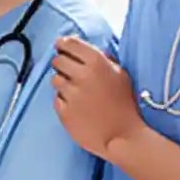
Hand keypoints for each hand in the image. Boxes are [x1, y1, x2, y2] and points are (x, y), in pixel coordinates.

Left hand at [51, 36, 143, 161]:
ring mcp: (71, 94)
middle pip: (57, 60)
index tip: (61, 46)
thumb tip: (82, 49)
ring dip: (63, 84)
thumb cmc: (125, 105)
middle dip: (63, 64)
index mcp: (97, 63)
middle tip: (71, 72)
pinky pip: (56, 98)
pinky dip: (64, 100)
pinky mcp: (63, 110)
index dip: (63, 44)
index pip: (69, 43)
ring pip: (55, 79)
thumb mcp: (120, 75)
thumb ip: (102, 59)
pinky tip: (77, 107)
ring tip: (79, 93)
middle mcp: (81, 76)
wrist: (122, 136)